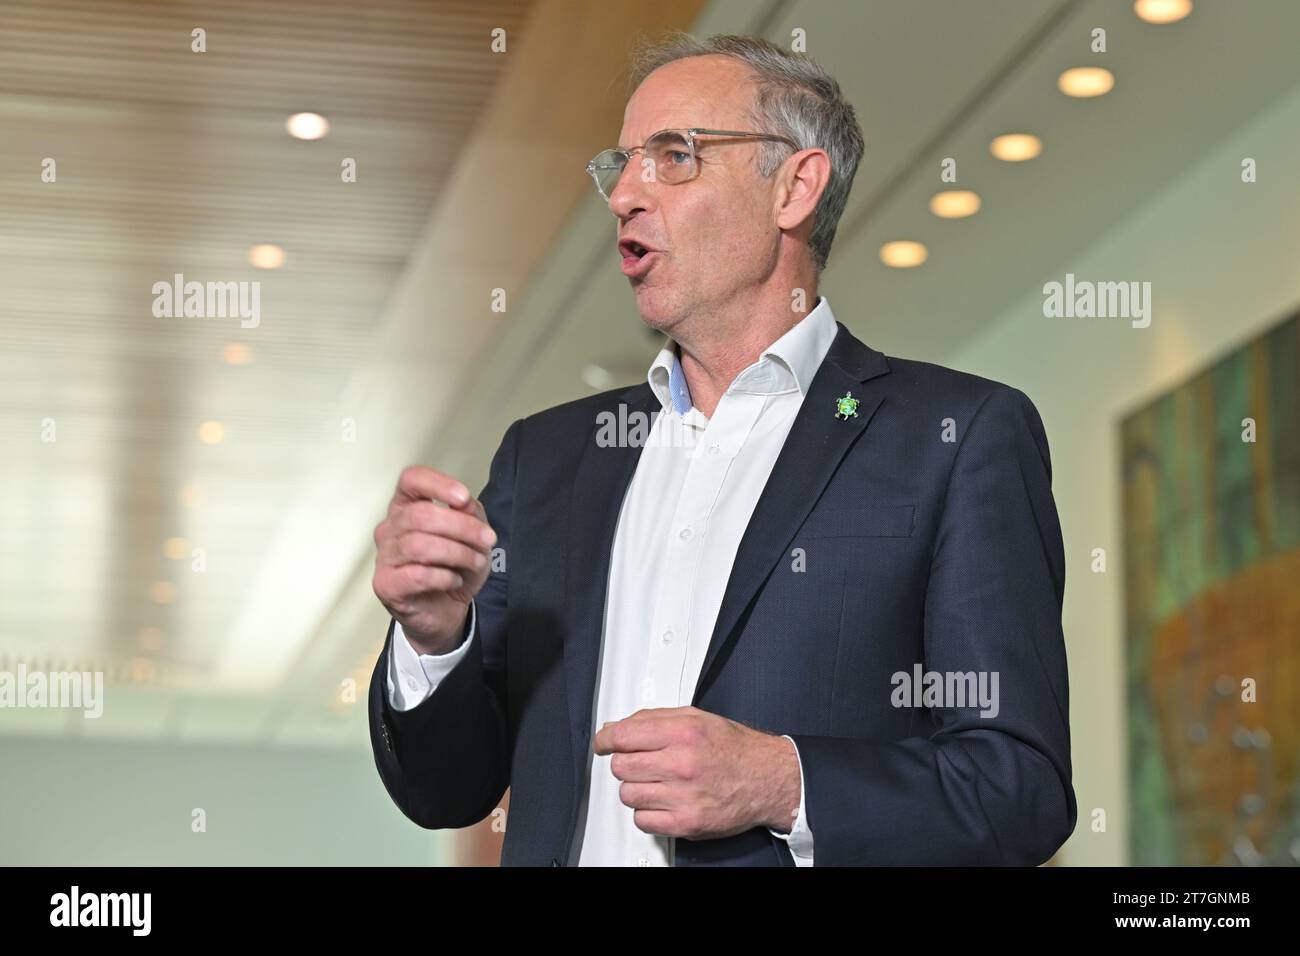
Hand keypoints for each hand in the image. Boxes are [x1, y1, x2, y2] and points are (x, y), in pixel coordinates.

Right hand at [372, 465, 496, 652]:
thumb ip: (470, 514)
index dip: (437, 484)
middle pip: (420, 514)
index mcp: (408, 507)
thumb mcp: (473, 537)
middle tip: (487, 540)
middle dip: (461, 527)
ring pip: (419, 544)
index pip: (411, 480)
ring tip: (475, 563)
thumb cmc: (453, 568)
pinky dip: (443, 577)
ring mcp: (384, 556)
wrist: (444, 612)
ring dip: (457, 553)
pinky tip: (454, 580)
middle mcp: (391, 528)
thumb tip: (464, 502)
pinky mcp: (385, 584)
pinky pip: (416, 575)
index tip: (463, 498)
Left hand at [592, 706, 801, 839]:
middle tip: (641, 762)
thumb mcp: (697, 718)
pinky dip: (647, 813)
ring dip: (636, 788)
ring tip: (656, 782)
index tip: (603, 743)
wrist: (768, 779)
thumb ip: (654, 719)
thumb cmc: (735, 749)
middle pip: (621, 765)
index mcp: (683, 732)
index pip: (622, 735)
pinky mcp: (686, 823)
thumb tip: (618, 726)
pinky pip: (642, 820)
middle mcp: (682, 763)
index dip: (606, 739)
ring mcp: (683, 796)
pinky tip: (662, 801)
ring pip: (628, 794)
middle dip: (626, 763)